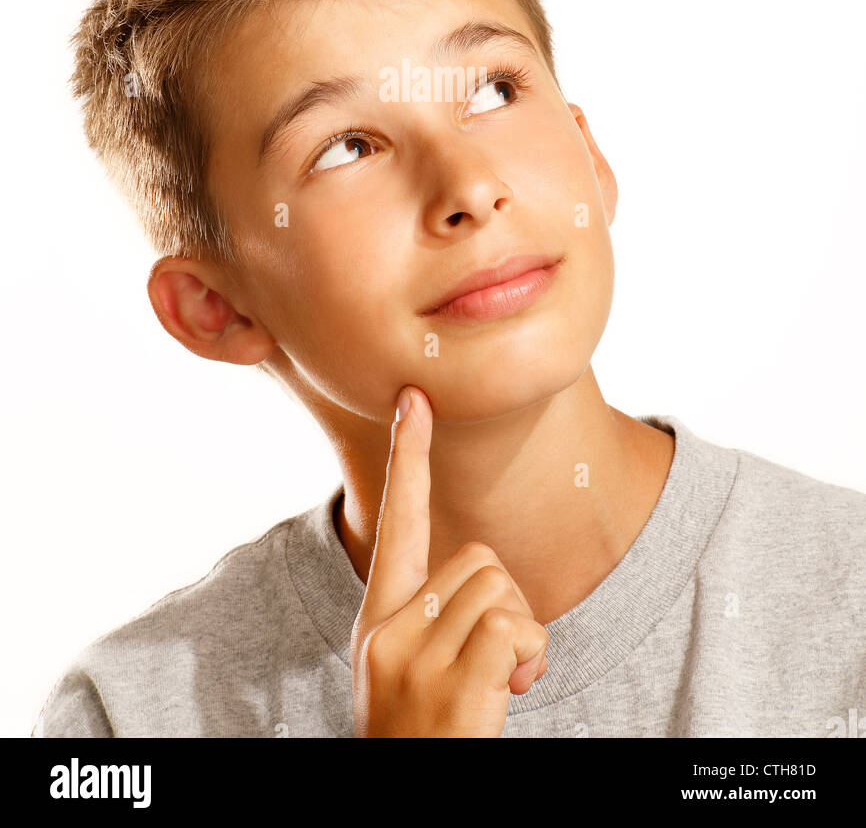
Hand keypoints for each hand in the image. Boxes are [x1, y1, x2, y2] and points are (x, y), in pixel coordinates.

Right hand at [350, 385, 548, 737]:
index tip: (413, 397)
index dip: (408, 458)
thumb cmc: (423, 741)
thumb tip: (490, 589)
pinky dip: (528, 657)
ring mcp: (414, 660)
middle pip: (479, 560)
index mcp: (378, 623)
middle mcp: (387, 632)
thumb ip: (434, 621)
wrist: (403, 802)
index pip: (394, 523)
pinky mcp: (449, 686)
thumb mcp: (410, 674)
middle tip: (493, 664)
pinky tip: (507, 695)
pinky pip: (515, 629)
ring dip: (521, 635)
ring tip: (495, 687)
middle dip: (505, 602)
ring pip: (502, 591)